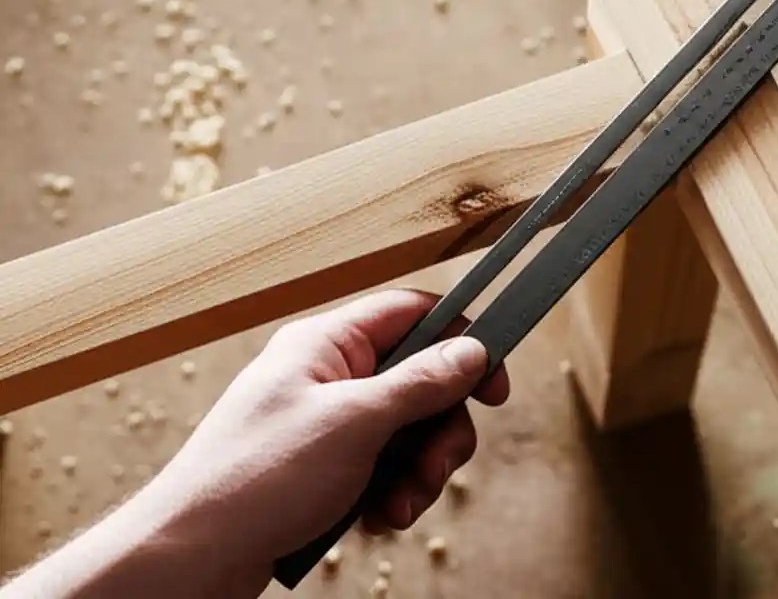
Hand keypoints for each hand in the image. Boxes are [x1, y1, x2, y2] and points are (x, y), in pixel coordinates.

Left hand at [139, 289, 507, 589]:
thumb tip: (471, 349)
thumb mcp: (354, 423)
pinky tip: (378, 517)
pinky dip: (393, 492)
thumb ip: (420, 383)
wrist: (192, 557)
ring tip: (399, 505)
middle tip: (437, 467)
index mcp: (326, 344)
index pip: (412, 313)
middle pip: (421, 381)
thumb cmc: (255, 479)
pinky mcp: (324, 468)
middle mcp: (328, 376)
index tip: (493, 385)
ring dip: (419, 471)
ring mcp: (327, 424)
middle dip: (441, 430)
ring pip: (408, 431)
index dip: (461, 340)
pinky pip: (384, 467)